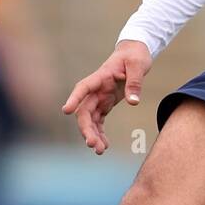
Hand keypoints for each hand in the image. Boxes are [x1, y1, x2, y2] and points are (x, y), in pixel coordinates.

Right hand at [62, 40, 151, 154]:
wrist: (134, 53)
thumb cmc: (135, 56)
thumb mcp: (138, 65)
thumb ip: (134, 83)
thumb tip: (133, 102)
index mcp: (100, 76)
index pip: (83, 87)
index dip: (74, 98)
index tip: (66, 110)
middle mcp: (96, 89)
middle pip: (84, 110)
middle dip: (86, 128)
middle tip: (92, 145)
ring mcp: (99, 97)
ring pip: (90, 119)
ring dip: (92, 135)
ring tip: (99, 151)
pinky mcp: (105, 103)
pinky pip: (99, 121)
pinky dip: (100, 133)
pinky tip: (104, 146)